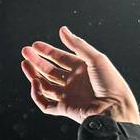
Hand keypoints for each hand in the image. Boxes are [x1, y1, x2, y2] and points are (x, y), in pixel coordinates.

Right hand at [20, 26, 139, 123]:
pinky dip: (38, 94)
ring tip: (24, 64)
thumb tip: (62, 30)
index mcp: (82, 69)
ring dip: (34, 75)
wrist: (115, 109)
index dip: (47, 51)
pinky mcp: (65, 109)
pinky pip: (46, 104)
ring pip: (45, 85)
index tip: (34, 45)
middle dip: (37, 61)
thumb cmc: (110, 83)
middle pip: (51, 71)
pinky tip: (35, 82)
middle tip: (25, 52)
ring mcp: (69, 96)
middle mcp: (74, 82)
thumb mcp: (96, 59)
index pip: (61, 58)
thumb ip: (78, 45)